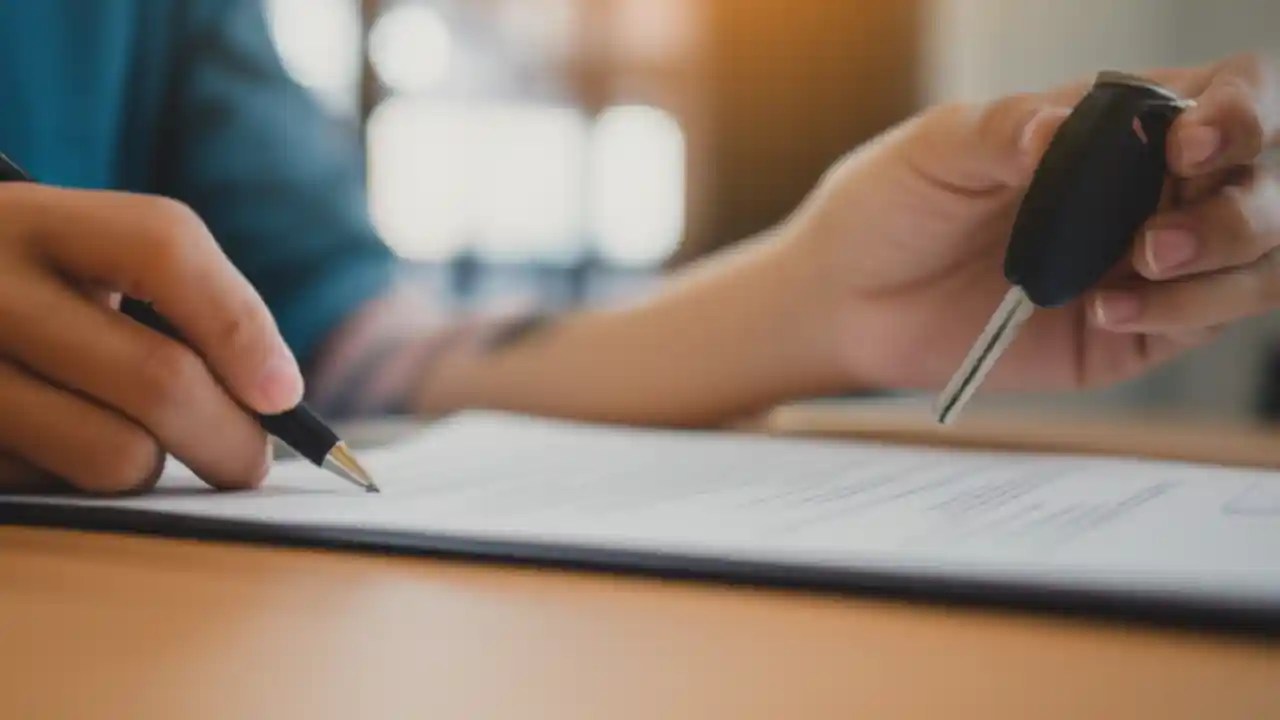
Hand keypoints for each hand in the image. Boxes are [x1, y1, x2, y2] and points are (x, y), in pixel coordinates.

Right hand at [0, 186, 302, 493]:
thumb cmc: (22, 291)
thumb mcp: (77, 261)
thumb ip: (175, 299)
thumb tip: (275, 394)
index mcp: (31, 217)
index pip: (162, 245)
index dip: (239, 325)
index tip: (283, 394)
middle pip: (158, 377)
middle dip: (232, 439)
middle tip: (249, 461)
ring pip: (115, 455)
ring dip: (151, 467)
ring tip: (133, 441)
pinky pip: (53, 491)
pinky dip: (76, 481)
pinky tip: (52, 444)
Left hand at [784, 53, 1279, 392]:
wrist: (847, 298)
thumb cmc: (890, 205)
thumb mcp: (937, 151)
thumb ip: (1005, 132)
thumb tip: (1058, 127)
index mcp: (1117, 124)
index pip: (1230, 98)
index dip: (1240, 112)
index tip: (1189, 144)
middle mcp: (1152, 188)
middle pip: (1268, 179)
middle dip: (1246, 202)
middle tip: (1161, 231)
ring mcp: (1152, 260)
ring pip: (1262, 254)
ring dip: (1228, 258)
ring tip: (1144, 263)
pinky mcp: (1138, 329)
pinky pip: (1205, 319)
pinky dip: (1181, 310)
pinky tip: (1106, 309)